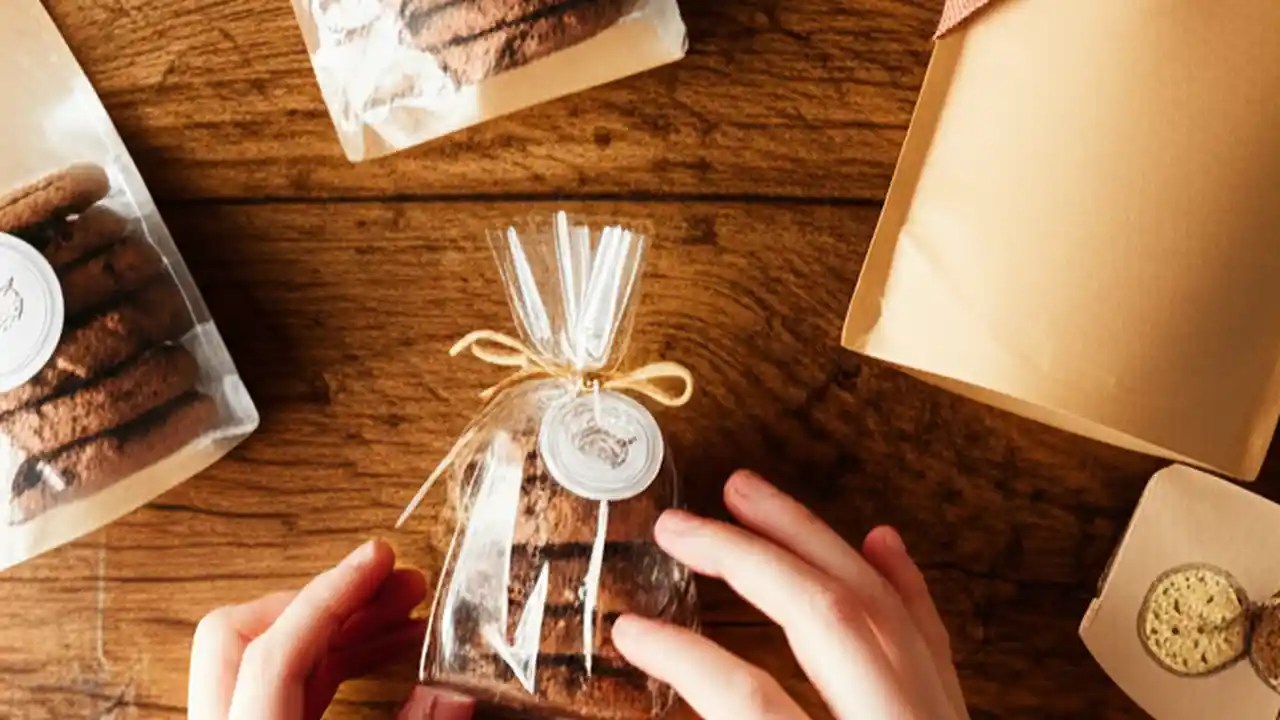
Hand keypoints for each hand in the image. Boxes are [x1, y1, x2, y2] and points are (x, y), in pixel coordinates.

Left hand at [189, 539, 445, 719]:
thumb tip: (452, 693)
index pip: (272, 651)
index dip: (330, 597)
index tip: (378, 559)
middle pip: (242, 632)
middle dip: (323, 599)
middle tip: (392, 584)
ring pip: (261, 652)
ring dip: (335, 627)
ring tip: (401, 615)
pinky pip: (273, 682)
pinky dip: (324, 659)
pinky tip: (376, 651)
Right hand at [612, 471, 968, 719]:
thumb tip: (696, 688)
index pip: (753, 702)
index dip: (685, 658)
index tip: (632, 630)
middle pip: (826, 616)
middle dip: (746, 558)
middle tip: (680, 526)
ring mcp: (942, 717)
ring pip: (881, 605)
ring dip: (810, 541)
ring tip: (753, 498)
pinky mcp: (958, 717)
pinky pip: (933, 635)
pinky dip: (902, 583)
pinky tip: (881, 542)